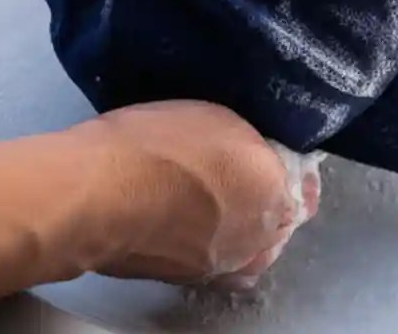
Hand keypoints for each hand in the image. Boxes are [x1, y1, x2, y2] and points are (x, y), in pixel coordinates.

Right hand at [68, 101, 320, 286]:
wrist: (95, 194)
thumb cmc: (156, 145)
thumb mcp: (217, 118)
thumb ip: (250, 147)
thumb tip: (258, 159)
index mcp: (275, 191)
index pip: (302, 184)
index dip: (292, 170)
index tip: (278, 158)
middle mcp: (259, 237)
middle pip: (281, 222)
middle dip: (274, 203)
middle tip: (250, 180)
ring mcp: (224, 265)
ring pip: (252, 251)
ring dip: (248, 232)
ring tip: (224, 208)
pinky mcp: (188, 280)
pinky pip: (218, 265)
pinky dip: (216, 249)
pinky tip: (200, 230)